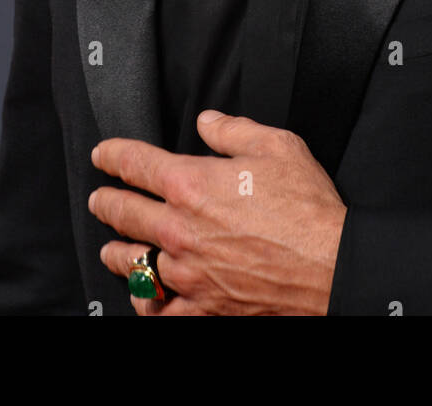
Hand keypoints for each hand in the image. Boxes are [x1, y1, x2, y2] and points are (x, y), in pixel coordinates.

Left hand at [88, 110, 346, 315]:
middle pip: (124, 213)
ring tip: (111, 247)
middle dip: (106, 201)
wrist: (331, 266)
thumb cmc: (307, 208)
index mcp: (192, 183)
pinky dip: (146, 302)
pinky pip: (160, 311)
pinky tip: (144, 294)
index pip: (135, 164)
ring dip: (117, 252)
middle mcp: (180, 229)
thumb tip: (208, 121)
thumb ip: (233, 129)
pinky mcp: (204, 306)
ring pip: (133, 263)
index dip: (112, 155)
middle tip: (99, 198)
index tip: (102, 155)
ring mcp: (188, 272)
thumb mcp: (276, 146)